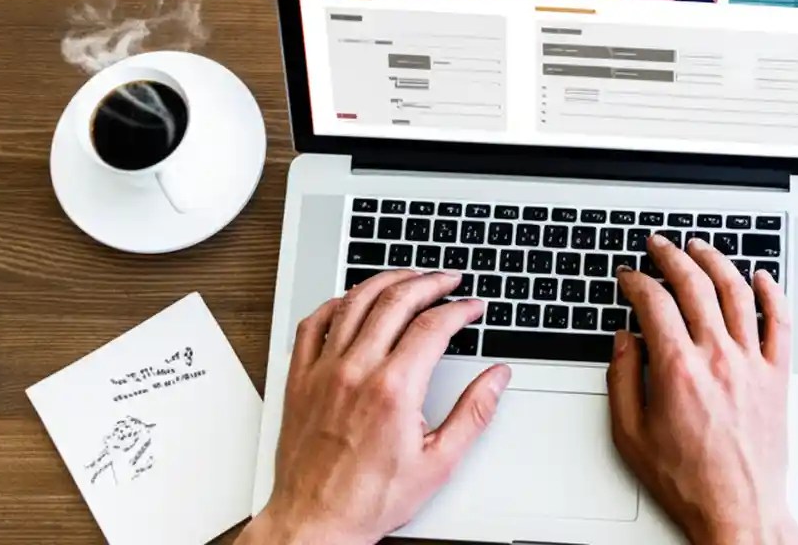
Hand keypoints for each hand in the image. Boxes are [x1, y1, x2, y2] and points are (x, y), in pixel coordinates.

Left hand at [238, 270, 511, 544]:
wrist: (316, 521)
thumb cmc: (370, 499)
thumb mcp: (439, 462)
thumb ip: (473, 413)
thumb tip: (496, 378)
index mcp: (394, 390)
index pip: (433, 326)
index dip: (459, 309)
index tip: (472, 307)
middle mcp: (356, 371)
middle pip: (396, 301)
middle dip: (429, 282)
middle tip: (447, 280)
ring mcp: (324, 371)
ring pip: (354, 302)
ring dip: (386, 281)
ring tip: (408, 277)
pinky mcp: (300, 379)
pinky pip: (312, 324)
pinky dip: (335, 303)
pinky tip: (350, 300)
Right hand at [608, 235, 797, 544]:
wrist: (737, 509)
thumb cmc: (687, 480)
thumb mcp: (630, 434)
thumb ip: (621, 379)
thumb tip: (623, 341)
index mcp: (677, 369)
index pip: (653, 303)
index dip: (636, 281)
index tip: (628, 276)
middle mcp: (717, 358)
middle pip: (694, 285)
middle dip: (670, 256)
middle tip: (659, 246)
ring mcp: (751, 363)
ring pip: (736, 292)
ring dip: (715, 261)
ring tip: (700, 247)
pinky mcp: (777, 376)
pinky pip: (780, 322)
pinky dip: (773, 292)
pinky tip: (761, 276)